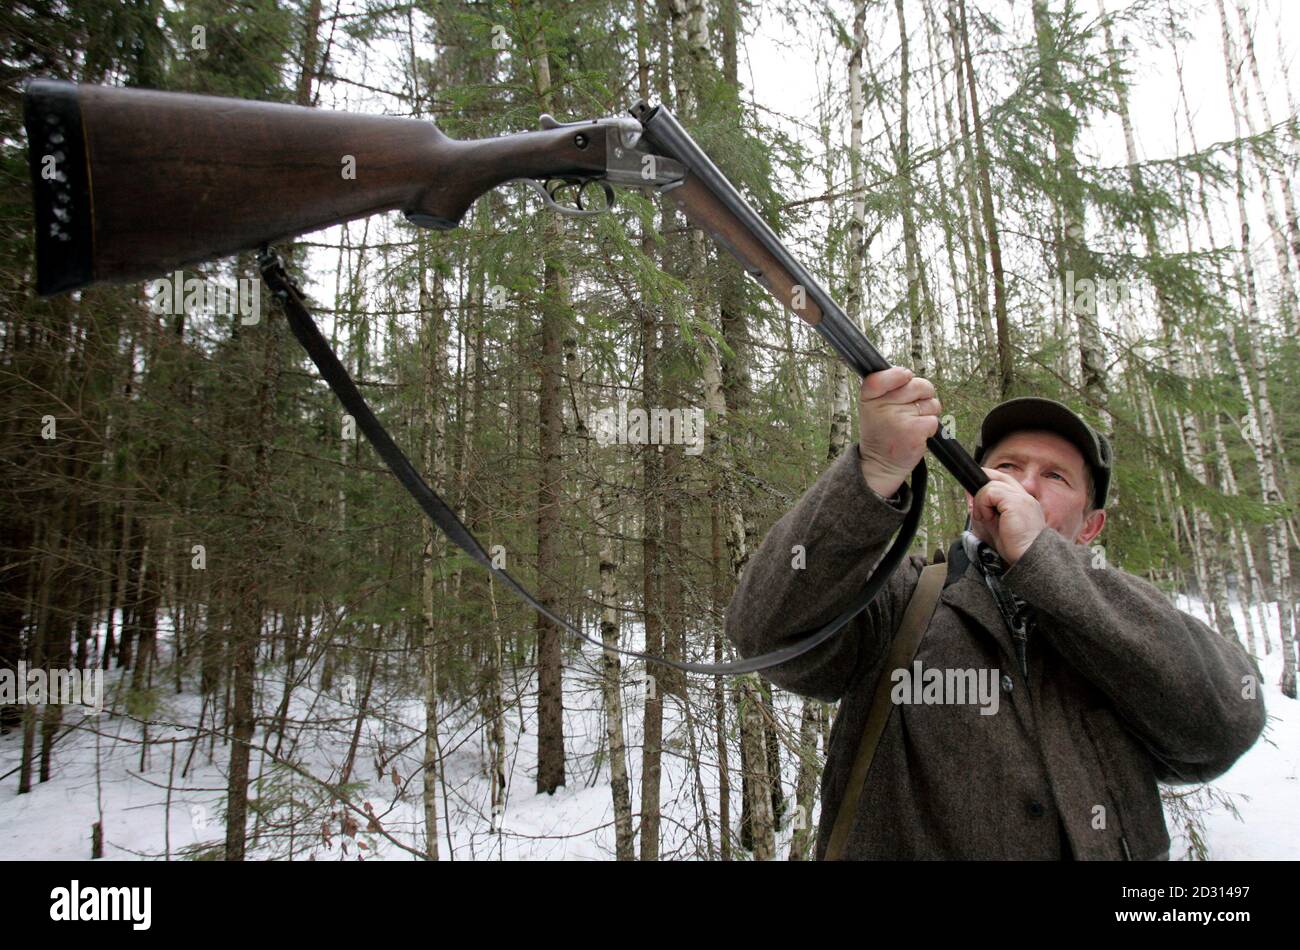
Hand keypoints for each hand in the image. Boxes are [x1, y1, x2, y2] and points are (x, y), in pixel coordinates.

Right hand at [857, 367, 941, 497]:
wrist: (880, 464)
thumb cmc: (882, 433)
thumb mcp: (873, 408)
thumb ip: (888, 389)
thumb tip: (909, 374)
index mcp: (869, 398)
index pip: (882, 376)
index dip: (898, 373)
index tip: (905, 376)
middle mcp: (882, 407)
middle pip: (917, 385)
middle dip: (923, 393)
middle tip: (913, 407)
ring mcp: (899, 419)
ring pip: (930, 403)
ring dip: (927, 413)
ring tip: (912, 424)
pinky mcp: (915, 431)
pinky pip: (934, 419)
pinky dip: (929, 427)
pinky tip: (916, 434)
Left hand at [969, 467, 1045, 563]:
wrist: (1028, 557)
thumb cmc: (1015, 548)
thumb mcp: (994, 525)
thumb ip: (985, 510)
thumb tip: (971, 497)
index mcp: (1023, 503)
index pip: (1005, 482)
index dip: (988, 482)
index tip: (974, 492)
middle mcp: (1025, 497)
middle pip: (1000, 476)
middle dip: (982, 483)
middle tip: (974, 500)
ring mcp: (1021, 498)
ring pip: (991, 485)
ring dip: (981, 501)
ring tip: (985, 518)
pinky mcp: (1015, 502)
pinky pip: (990, 491)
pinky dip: (983, 504)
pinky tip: (987, 517)